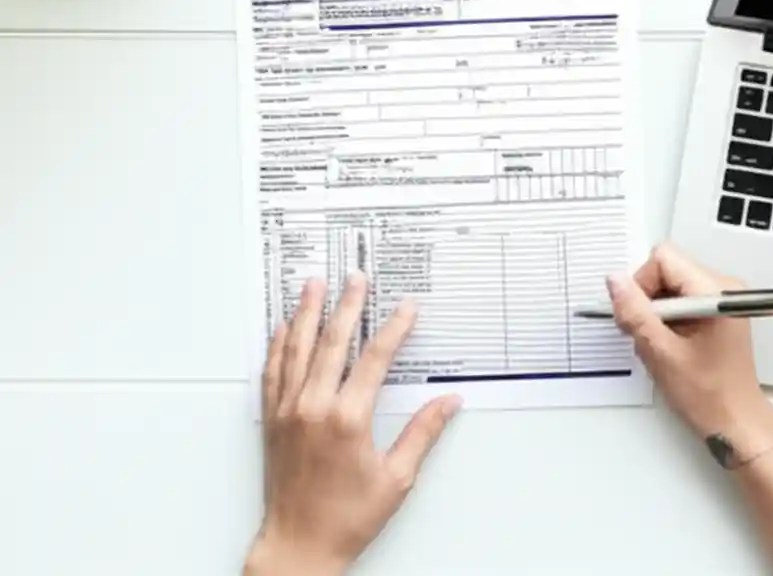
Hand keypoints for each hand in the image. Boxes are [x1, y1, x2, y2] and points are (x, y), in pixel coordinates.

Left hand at [244, 272, 461, 575]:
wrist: (299, 545)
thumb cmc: (345, 518)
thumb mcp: (397, 478)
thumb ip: (423, 433)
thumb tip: (448, 404)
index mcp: (348, 418)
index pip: (374, 358)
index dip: (393, 328)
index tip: (405, 309)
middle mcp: (313, 408)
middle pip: (332, 342)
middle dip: (347, 305)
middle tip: (356, 279)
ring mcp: (288, 411)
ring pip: (296, 348)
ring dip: (305, 313)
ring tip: (313, 285)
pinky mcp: (272, 421)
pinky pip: (272, 371)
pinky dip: (278, 344)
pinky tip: (282, 328)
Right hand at [607, 244, 772, 468]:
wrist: (735, 420)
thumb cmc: (708, 393)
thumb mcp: (661, 353)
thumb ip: (635, 313)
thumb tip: (615, 281)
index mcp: (715, 292)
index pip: (664, 259)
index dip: (642, 284)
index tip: (638, 317)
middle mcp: (723, 287)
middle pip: (667, 268)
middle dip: (647, 299)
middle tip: (645, 334)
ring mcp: (721, 298)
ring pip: (670, 285)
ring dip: (655, 312)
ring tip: (660, 344)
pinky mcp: (716, 310)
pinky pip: (680, 299)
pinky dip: (666, 319)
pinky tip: (669, 344)